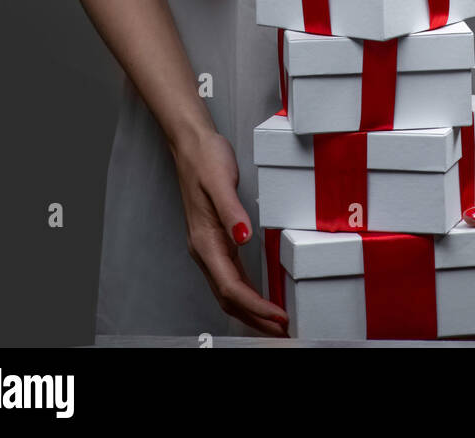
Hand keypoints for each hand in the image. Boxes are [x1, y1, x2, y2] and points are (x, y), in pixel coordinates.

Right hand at [170, 125, 288, 337]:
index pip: (231, 287)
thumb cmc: (205, 159)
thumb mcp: (220, 182)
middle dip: (255, 318)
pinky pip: (230, 277)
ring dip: (251, 310)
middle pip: (229, 298)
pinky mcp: (216, 239)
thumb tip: (242, 238)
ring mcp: (209, 246)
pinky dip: (246, 293)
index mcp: (205, 241)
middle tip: (282, 330)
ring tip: (275, 321)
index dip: (255, 306)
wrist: (191, 144)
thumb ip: (232, 211)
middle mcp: (204, 249)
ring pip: (228, 291)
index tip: (277, 315)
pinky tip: (259, 296)